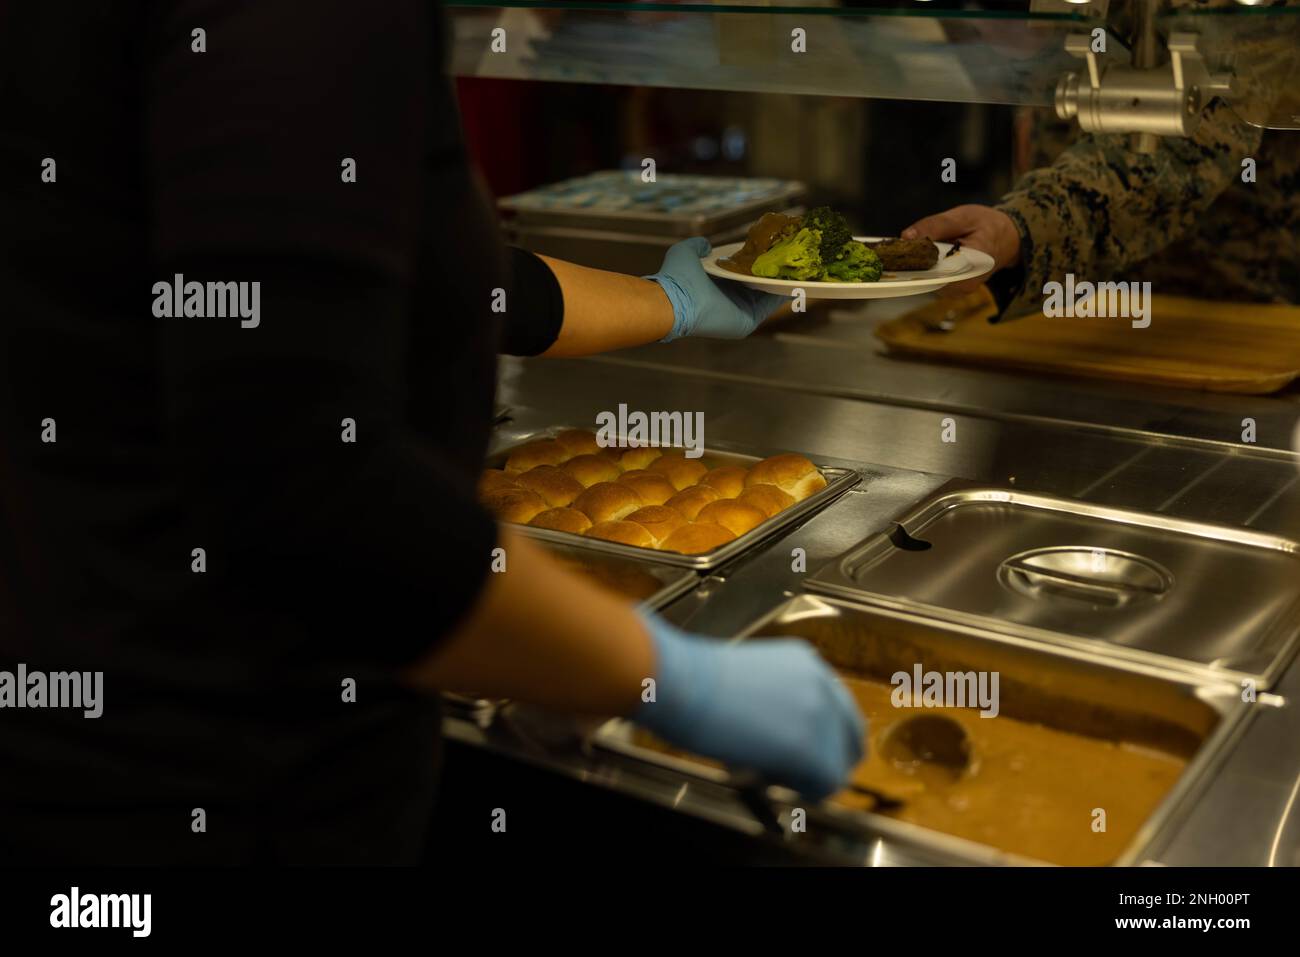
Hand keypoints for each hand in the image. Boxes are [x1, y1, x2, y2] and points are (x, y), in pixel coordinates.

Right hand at [633, 613, 864, 799]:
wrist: (682, 683)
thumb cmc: (696, 680)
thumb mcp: (752, 677)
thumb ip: (780, 700)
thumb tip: (782, 734)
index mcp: (807, 662)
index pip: (839, 709)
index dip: (825, 738)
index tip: (805, 754)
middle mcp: (822, 684)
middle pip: (850, 737)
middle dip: (826, 760)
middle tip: (798, 775)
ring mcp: (820, 715)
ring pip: (837, 764)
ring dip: (809, 775)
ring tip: (771, 772)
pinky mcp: (812, 748)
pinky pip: (826, 782)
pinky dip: (804, 790)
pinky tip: (774, 780)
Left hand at [646, 237, 787, 340]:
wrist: (676, 299)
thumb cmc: (678, 276)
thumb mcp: (686, 252)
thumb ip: (698, 246)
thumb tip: (707, 245)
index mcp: (719, 283)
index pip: (744, 272)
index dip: (758, 259)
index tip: (772, 246)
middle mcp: (731, 298)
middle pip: (759, 283)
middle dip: (775, 270)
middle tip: (792, 254)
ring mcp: (740, 311)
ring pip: (767, 294)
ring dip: (783, 281)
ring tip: (800, 264)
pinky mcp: (747, 321)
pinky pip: (769, 306)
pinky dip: (783, 294)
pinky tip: (796, 278)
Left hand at [903, 204, 1021, 297]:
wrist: (1003, 238)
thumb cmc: (984, 225)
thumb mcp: (963, 217)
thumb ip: (935, 226)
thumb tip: (906, 237)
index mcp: (974, 264)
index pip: (937, 271)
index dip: (913, 264)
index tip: (895, 254)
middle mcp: (966, 284)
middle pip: (928, 281)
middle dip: (910, 266)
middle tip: (895, 251)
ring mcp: (958, 290)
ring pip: (926, 283)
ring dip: (914, 268)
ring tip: (909, 251)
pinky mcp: (951, 290)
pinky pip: (931, 282)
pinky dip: (921, 270)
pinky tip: (918, 257)